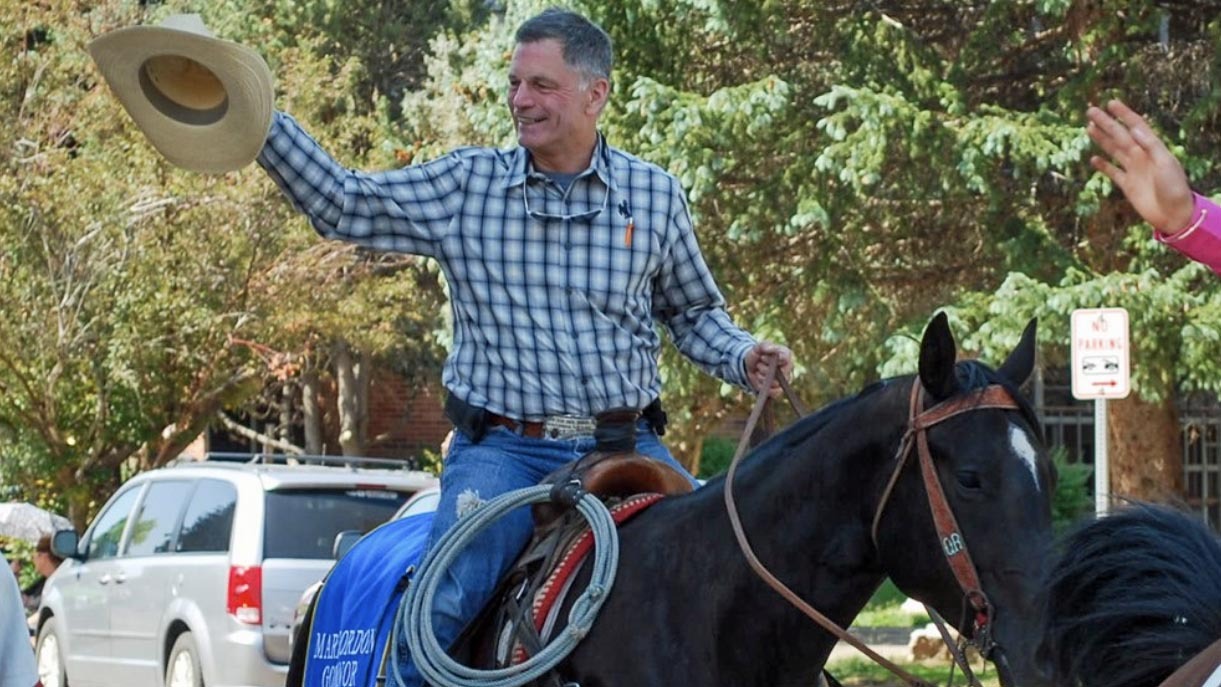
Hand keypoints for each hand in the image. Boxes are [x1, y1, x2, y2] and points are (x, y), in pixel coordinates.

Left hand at [745, 341, 793, 397]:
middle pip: (779, 373)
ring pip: (774, 383)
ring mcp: (785, 380)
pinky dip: (763, 387)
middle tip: (759, 364)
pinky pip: (774, 392)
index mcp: (786, 355)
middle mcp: (789, 368)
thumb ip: (764, 345)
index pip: (785, 358)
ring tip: (759, 371)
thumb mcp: (758, 347)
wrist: (751, 365)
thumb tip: (770, 349)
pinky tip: (759, 380)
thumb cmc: (758, 354)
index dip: (772, 359)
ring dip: (762, 377)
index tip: (762, 357)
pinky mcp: (778, 390)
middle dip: (764, 368)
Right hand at [1086, 99, 1195, 232]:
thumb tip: (1134, 129)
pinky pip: (1112, 172)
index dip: (1124, 114)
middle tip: (1090, 111)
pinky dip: (1103, 165)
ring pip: (1114, 150)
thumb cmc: (1174, 188)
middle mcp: (1141, 156)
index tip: (1111, 103)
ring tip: (1089, 127)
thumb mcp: (1166, 163)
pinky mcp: (1127, 185)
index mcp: (1152, 149)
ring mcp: (1133, 170)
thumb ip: (1151, 145)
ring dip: (1102, 139)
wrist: (1174, 214)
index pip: (1136, 126)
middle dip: (1106, 123)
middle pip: (1120, 136)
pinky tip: (1094, 159)